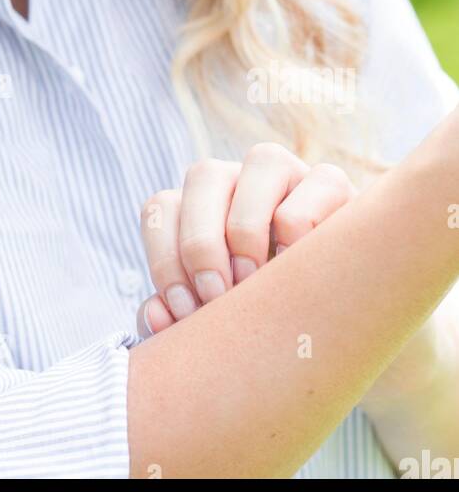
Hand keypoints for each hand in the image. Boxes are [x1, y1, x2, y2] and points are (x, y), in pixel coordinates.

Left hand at [136, 142, 356, 336]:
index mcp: (201, 208)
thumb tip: (155, 313)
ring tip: (255, 281)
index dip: (164, 260)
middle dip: (202, 242)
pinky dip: (301, 232)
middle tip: (216, 296)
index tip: (184, 311)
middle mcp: (241, 181)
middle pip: (204, 175)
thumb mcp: (216, 323)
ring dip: (250, 227)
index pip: (162, 208)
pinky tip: (301, 274)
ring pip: (261, 160)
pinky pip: (317, 184)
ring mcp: (291, 175)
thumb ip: (179, 319)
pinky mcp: (337, 186)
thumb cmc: (260, 323)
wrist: (336, 331)